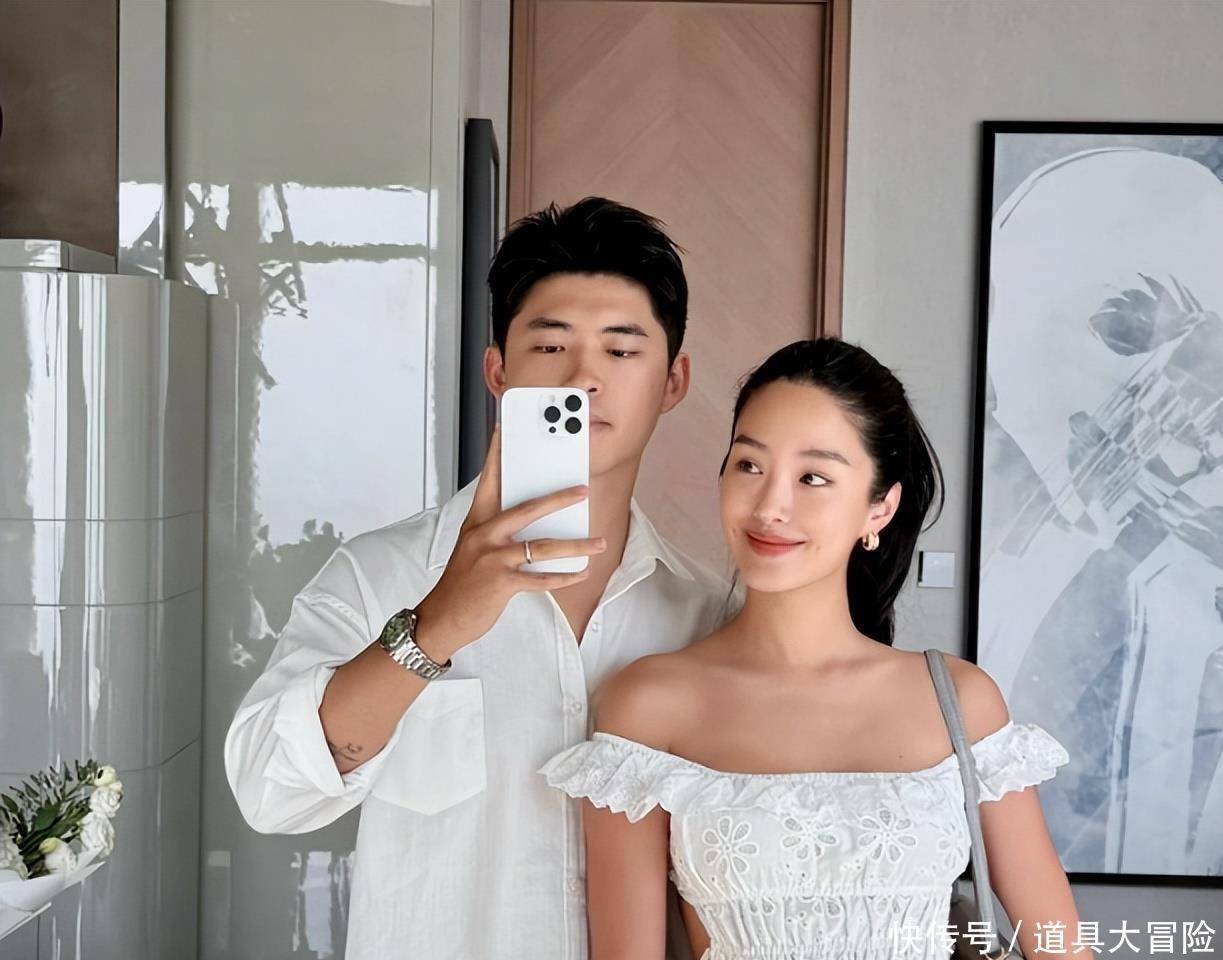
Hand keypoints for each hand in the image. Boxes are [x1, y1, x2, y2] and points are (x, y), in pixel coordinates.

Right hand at [413, 422, 605, 660]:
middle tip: (584, 490)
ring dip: (575, 546)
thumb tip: (536, 519)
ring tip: (598, 543)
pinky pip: (541, 578)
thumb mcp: (474, 547)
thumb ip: (498, 529)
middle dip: (559, 498)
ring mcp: (492, 558)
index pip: (489, 480)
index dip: (497, 453)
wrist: (442, 616)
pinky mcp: (501, 582)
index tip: (506, 428)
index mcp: (476, 521)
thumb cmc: (462, 581)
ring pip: (542, 546)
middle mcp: (483, 534)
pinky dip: (564, 576)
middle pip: (527, 508)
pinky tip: (581, 572)